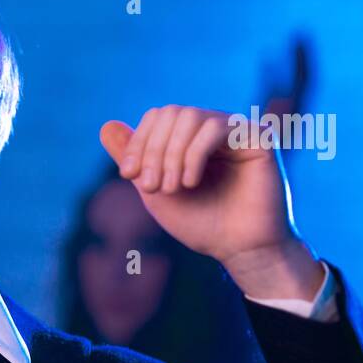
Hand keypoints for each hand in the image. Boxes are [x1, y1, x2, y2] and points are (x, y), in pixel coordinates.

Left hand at [99, 105, 323, 299]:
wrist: (238, 249)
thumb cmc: (201, 223)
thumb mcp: (154, 190)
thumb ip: (134, 159)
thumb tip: (105, 125)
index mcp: (190, 137)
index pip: (156, 117)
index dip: (137, 142)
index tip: (128, 175)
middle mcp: (214, 128)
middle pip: (170, 113)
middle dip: (153, 150)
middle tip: (151, 187)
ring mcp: (236, 130)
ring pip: (190, 117)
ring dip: (172, 154)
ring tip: (172, 188)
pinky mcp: (257, 137)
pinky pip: (216, 127)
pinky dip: (194, 154)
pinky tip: (190, 183)